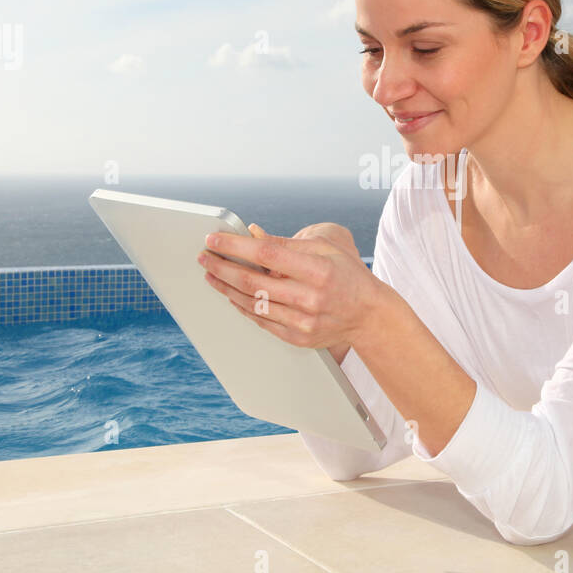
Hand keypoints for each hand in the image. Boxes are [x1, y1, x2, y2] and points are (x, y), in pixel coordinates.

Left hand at [200, 222, 379, 362]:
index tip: (214, 239)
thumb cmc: (345, 274)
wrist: (368, 314)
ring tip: (212, 275)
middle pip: (253, 281)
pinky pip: (262, 321)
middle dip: (222, 267)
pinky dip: (243, 306)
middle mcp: (310, 297)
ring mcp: (304, 321)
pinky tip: (232, 295)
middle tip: (205, 257)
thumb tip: (251, 235)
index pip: (267, 254)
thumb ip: (287, 244)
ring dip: (226, 288)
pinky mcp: (298, 337)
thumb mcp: (325, 248)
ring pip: (252, 304)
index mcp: (318, 270)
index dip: (236, 246)